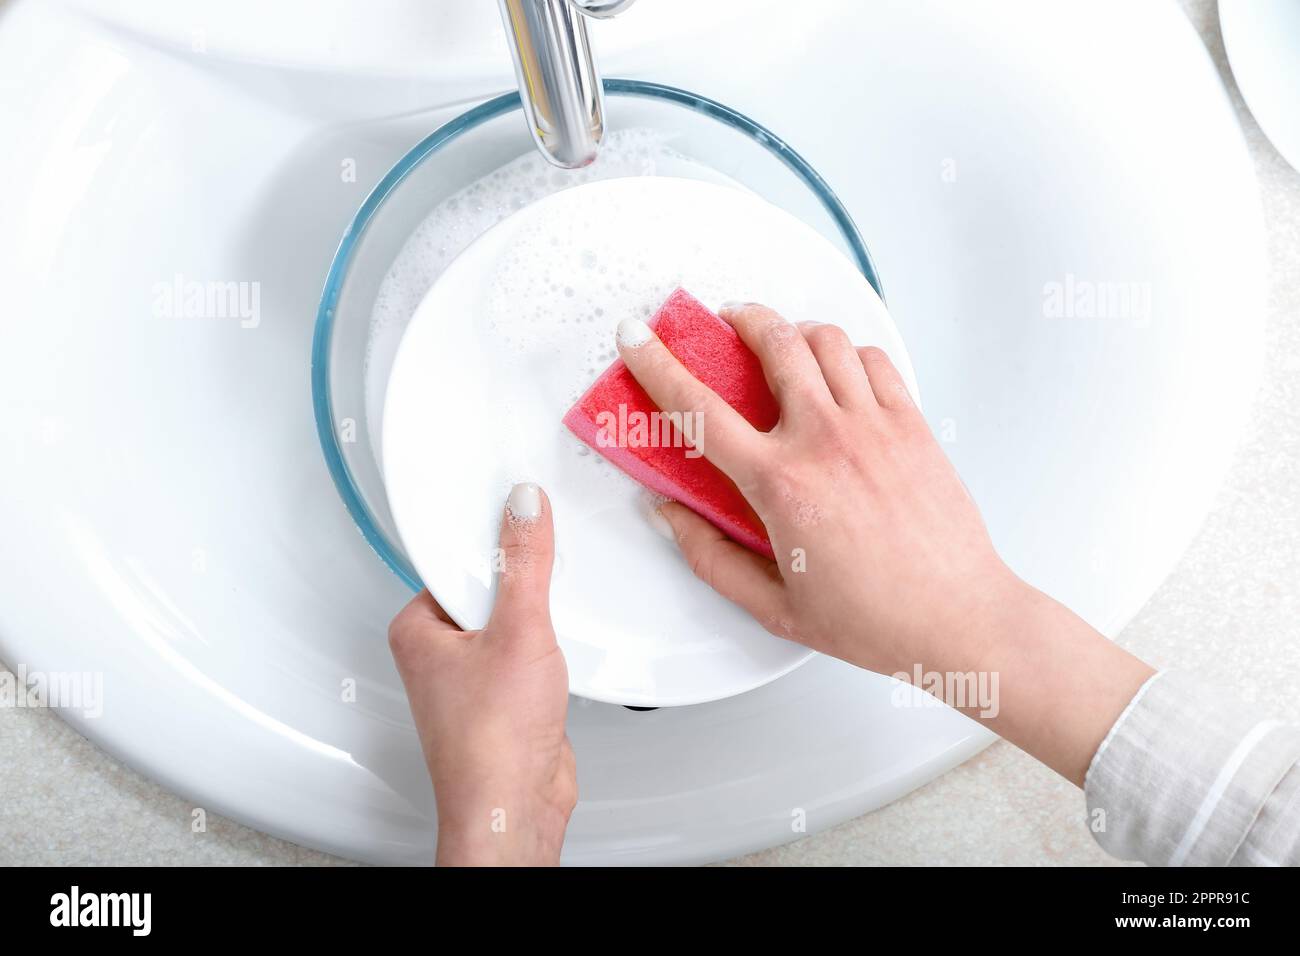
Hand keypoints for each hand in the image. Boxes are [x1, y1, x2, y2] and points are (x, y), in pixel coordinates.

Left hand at [388, 483, 575, 864]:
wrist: (515, 808)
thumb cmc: (492, 742)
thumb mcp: (519, 629)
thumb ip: (525, 562)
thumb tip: (524, 508)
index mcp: (417, 628)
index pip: (456, 559)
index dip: (494, 544)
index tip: (522, 529)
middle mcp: (437, 653)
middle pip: (488, 587)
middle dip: (522, 589)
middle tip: (539, 596)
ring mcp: (470, 676)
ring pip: (512, 621)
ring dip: (538, 623)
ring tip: (545, 640)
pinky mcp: (503, 696)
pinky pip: (529, 652)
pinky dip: (549, 652)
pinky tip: (556, 665)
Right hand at [620, 303, 1152, 783]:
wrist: (958, 617)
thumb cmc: (875, 619)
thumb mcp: (772, 606)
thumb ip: (709, 557)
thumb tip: (670, 516)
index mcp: (781, 485)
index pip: (699, 408)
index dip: (657, 364)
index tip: (639, 339)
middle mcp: (826, 441)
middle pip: (773, 341)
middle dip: (740, 318)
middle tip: (727, 321)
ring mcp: (874, 426)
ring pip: (826, 339)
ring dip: (794, 329)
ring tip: (782, 341)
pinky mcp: (912, 425)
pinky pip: (874, 359)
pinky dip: (847, 351)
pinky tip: (838, 369)